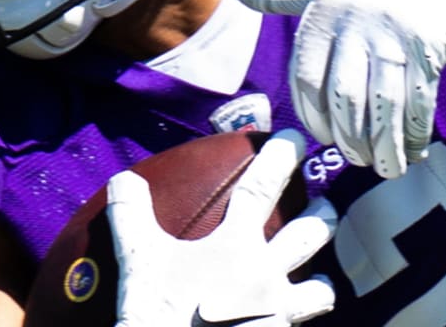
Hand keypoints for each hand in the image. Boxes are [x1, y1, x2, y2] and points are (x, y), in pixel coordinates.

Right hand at [107, 129, 336, 326]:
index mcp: (235, 244)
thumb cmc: (158, 313)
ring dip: (322, 275)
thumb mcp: (139, 261)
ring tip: (319, 272)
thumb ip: (132, 216)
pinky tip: (295, 317)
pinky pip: (305, 324)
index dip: (280, 158)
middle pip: (310, 232)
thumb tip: (123, 179)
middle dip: (321, 213)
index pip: (262, 187)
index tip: (297, 138)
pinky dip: (302, 318)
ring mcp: (277, 310)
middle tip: (323, 203)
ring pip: (322, 287)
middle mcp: (266, 273)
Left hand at [223, 0, 445, 178]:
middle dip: (350, 139)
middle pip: (344, 100)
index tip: (325, 139)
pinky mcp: (428, 48)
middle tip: (355, 160)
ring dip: (384, 146)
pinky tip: (413, 151)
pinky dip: (415, 133)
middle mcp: (356, 25)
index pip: (307, 81)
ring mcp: (394, 38)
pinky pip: (417, 102)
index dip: (314, 119)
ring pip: (381, 107)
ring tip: (385, 169)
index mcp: (324, 14)